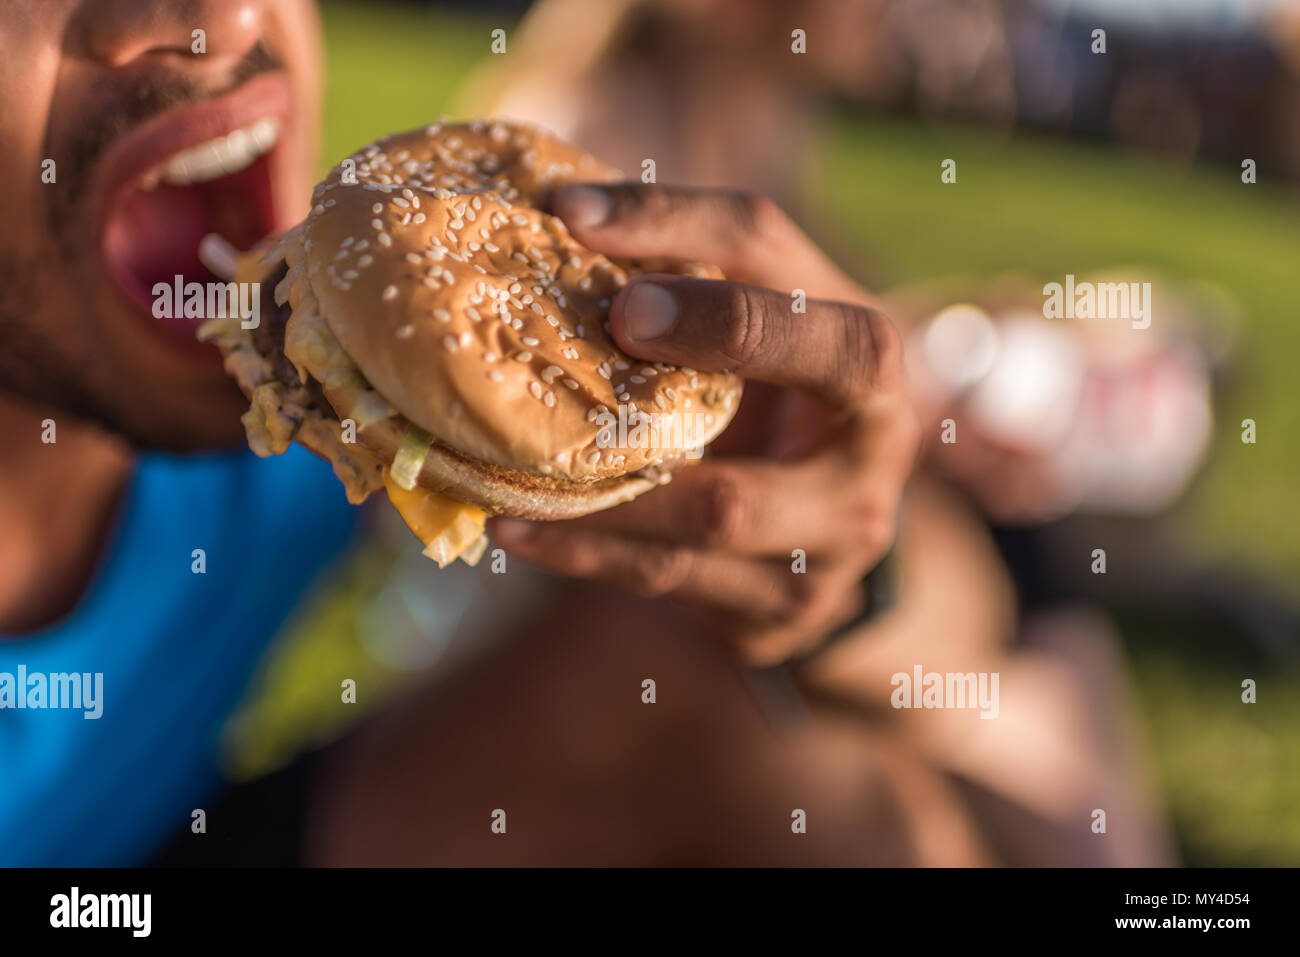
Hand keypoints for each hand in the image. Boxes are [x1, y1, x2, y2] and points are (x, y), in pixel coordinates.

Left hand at [490, 184, 919, 665]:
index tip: (570, 214)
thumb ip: (681, 285)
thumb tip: (544, 220)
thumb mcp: (748, 339)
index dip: (679, 221)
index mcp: (860, 341)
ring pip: (726, 506)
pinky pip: (673, 579)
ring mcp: (839, 533)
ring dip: (612, 482)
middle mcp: (876, 434)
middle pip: (830, 361)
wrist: (823, 542)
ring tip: (504, 466)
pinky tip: (515, 531)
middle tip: (617, 317)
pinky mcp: (785, 607)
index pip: (777, 249)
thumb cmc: (764, 411)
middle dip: (724, 330)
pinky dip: (586, 553)